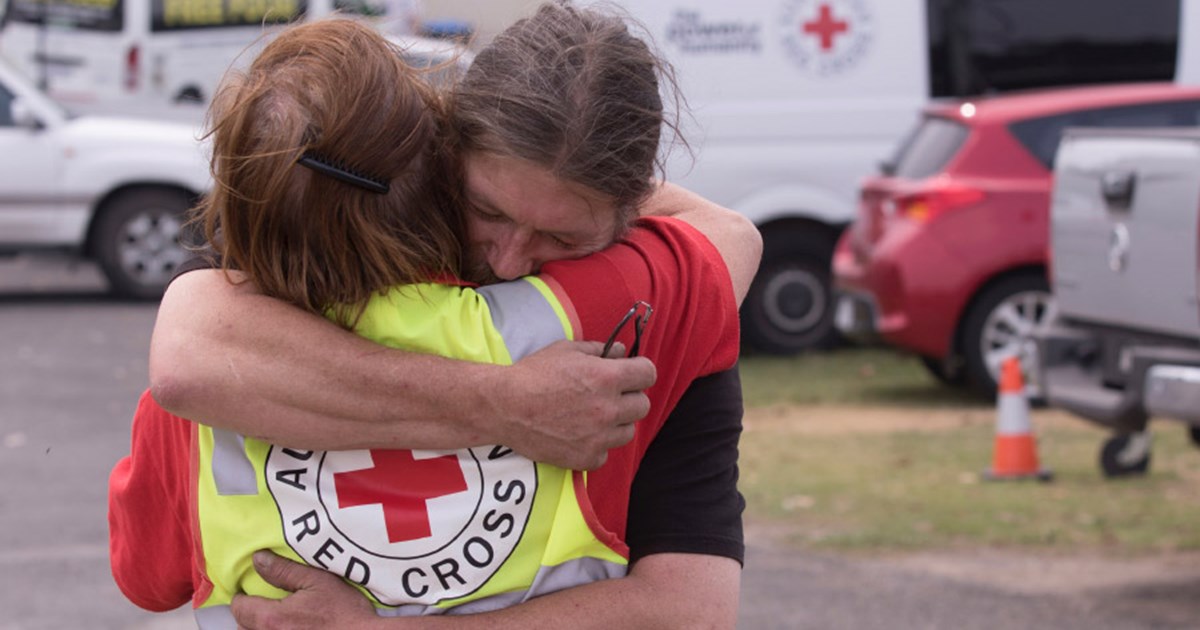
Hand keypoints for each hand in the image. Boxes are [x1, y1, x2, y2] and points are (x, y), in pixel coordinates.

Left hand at [232, 551, 379, 629]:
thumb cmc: (344, 613)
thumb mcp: (318, 581)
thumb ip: (284, 570)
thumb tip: (258, 559)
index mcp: (272, 618)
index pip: (240, 607)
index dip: (243, 595)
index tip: (251, 589)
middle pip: (242, 626)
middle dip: (248, 614)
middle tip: (264, 603)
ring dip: (258, 627)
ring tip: (277, 618)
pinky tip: (288, 626)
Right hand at [492, 340, 655, 469]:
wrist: (504, 407)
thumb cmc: (533, 374)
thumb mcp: (565, 350)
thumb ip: (598, 350)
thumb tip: (620, 351)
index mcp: (607, 378)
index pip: (648, 373)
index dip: (640, 371)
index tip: (632, 373)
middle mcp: (608, 408)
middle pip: (643, 405)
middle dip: (629, 397)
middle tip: (610, 395)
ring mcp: (598, 437)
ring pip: (627, 432)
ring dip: (616, 423)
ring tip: (593, 417)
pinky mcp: (586, 458)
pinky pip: (605, 453)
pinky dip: (596, 445)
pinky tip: (579, 435)